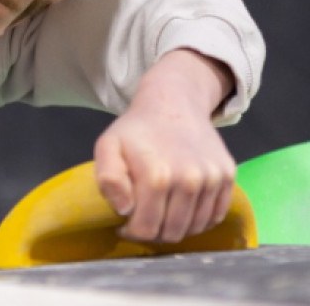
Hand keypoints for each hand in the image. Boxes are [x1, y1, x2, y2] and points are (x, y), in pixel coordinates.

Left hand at [93, 49, 235, 242]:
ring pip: (195, 228)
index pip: (146, 228)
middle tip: (143, 219)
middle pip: (172, 233)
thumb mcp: (108, 146)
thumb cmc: (136, 130)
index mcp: (157, 177)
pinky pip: (215, 216)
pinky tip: (181, 208)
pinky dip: (198, 220)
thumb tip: (124, 210)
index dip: (132, 232)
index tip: (125, 225)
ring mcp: (212, 179)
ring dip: (176, 227)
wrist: (173, 103)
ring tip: (160, 212)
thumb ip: (108, 179)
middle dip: (153, 233)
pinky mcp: (228, 175)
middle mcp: (190, 181)